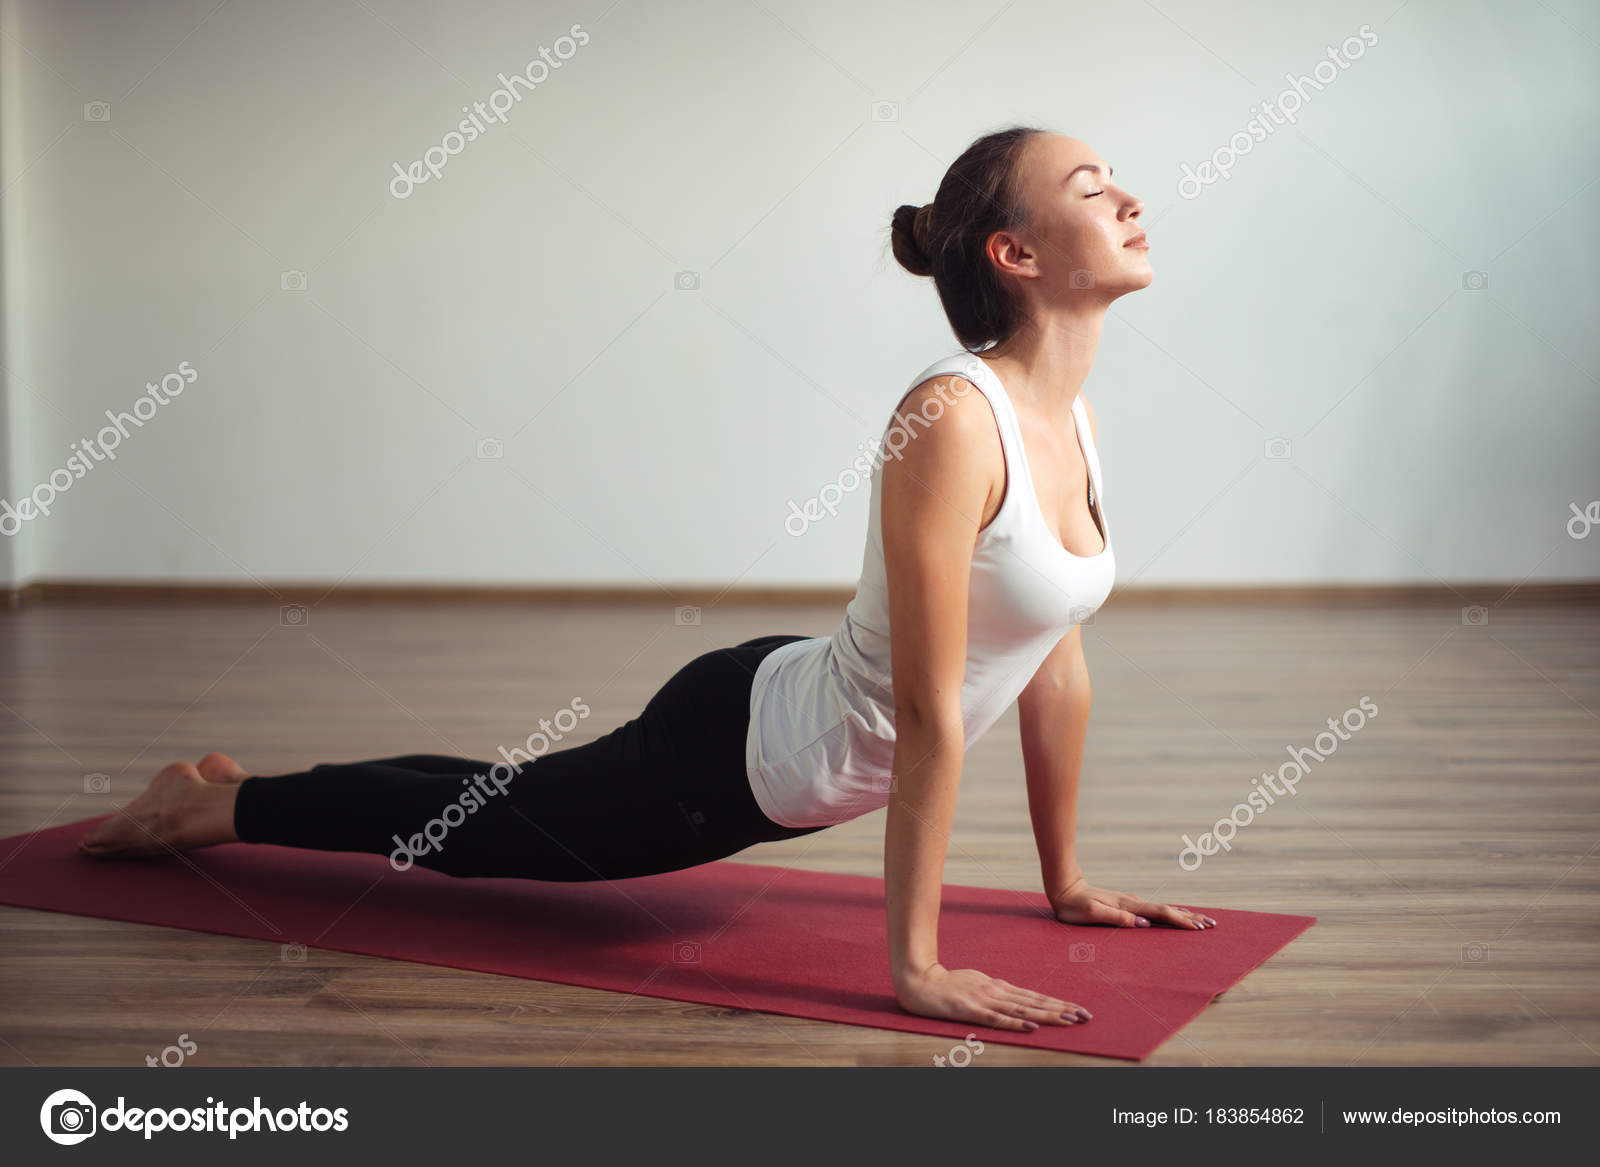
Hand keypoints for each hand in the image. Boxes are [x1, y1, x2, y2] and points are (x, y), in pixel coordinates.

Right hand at [895, 963, 1091, 1030]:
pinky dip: (1017, 1024)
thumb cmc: (947, 985)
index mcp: (998, 986)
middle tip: (1086, 1016)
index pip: (1035, 997)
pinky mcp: (971, 1010)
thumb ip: (996, 992)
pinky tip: (1032, 1028)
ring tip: (1070, 1021)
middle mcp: (996, 992)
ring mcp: (985, 1000)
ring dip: (1048, 1016)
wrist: (919, 981)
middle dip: (1062, 1009)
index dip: (1058, 1003)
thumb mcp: (976, 984)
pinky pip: (997, 1019)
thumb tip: (1016, 1001)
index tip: (1079, 1010)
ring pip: (1023, 1010)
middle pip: (1035, 1002)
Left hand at [1050, 874, 1216, 929]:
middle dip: (1189, 918)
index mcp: (1127, 906)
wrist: (1064, 887)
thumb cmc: (1074, 905)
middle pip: (1166, 910)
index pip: (1159, 914)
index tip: (1198, 927)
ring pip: (1162, 909)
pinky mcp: (1126, 905)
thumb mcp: (1091, 914)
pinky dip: (1169, 913)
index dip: (1180, 921)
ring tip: (1200, 920)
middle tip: (1211, 925)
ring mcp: (1130, 903)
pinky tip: (1173, 914)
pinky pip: (1153, 910)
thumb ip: (1116, 918)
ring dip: (1182, 915)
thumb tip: (1143, 924)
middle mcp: (1132, 903)